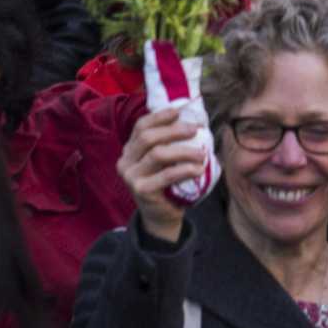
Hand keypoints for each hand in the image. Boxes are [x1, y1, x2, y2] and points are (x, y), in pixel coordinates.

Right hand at [118, 106, 206, 243]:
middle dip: (174, 130)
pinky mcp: (141, 190)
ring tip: (202, 153)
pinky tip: (199, 169)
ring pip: (158, 154)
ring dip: (184, 151)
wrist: (161, 216)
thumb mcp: (163, 160)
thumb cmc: (166, 182)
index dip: (160, 116)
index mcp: (129, 149)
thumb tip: (191, 119)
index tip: (179, 111)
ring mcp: (131, 177)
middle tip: (195, 130)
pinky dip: (185, 169)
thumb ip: (167, 142)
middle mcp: (125, 161)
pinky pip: (166, 175)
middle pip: (148, 137)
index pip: (141, 126)